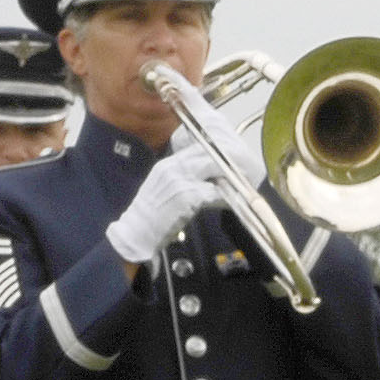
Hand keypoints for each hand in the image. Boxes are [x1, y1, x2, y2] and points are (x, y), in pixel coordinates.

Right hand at [105, 141, 236, 267]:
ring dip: (228, 177)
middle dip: (227, 161)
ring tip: (240, 184)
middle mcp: (173, 168)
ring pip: (212, 169)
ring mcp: (179, 181)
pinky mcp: (186, 197)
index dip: (216, 153)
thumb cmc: (152, 215)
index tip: (230, 159)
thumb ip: (183, 179)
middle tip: (242, 169)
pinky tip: (230, 201)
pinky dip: (223, 196)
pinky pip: (212, 192)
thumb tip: (208, 179)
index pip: (197, 148)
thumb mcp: (164, 188)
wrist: (136, 231)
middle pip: (207, 154)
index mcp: (168, 165)